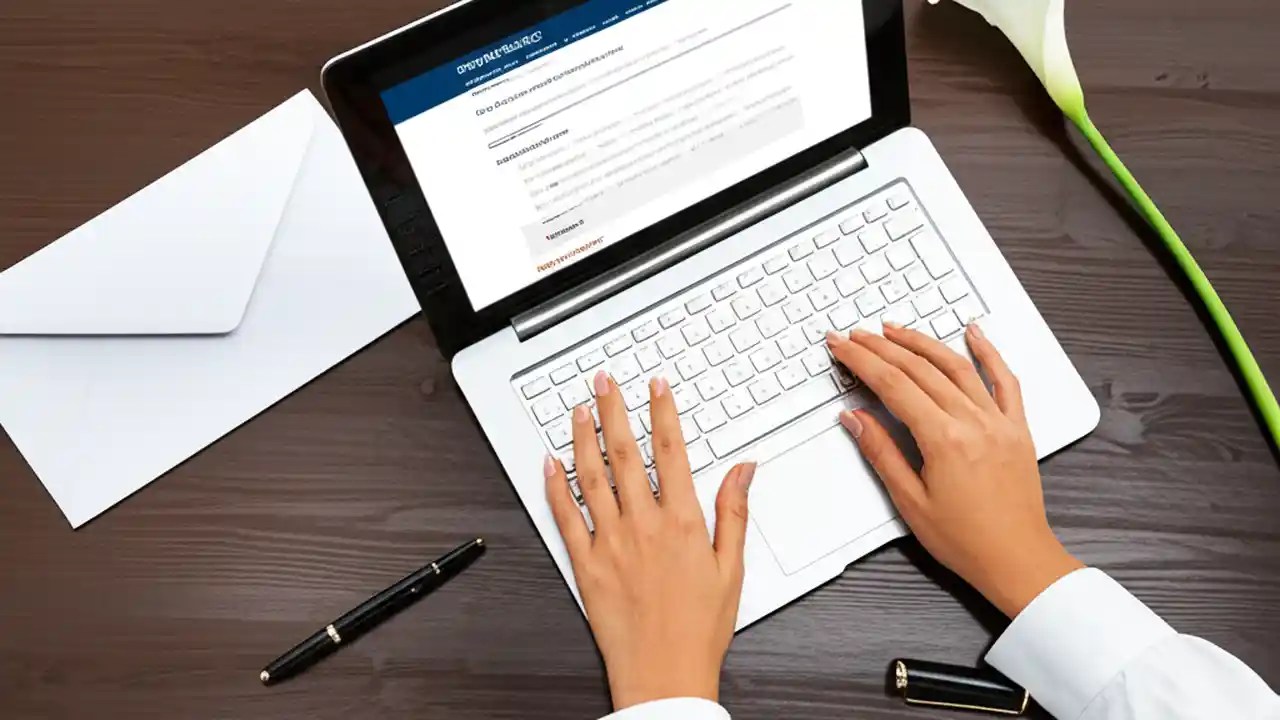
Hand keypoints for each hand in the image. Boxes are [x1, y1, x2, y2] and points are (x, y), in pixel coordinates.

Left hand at [544, 371, 755, 710]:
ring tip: (578, 409)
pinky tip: (550, 463)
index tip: (655, 386)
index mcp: (683, 522)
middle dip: (614, 409)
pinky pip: (565, 517)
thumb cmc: (700, 629)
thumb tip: (744, 469)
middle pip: (626, 453)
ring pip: (592, 476)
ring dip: (583, 438)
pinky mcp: (586, 564)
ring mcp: (611, 543)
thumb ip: (734, 512)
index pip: (671, 451)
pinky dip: (555, 487)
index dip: (662, 411)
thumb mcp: (732, 568)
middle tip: (605, 381)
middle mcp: (644, 525)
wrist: (665, 675)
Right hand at [827, 323, 1082, 617]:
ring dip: (922, 342)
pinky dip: (989, 352)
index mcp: (944, 440)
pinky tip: (973, 332)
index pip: (893, 385)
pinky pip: (1005, 379)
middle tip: (856, 335)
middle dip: (882, 347)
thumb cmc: (966, 541)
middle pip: (920, 369)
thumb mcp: (909, 501)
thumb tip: (854, 418)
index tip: (842, 346)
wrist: (1017, 560)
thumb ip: (881, 452)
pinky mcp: (1018, 428)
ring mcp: (999, 422)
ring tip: (895, 329)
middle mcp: (973, 422)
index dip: (862, 361)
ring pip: (957, 366)